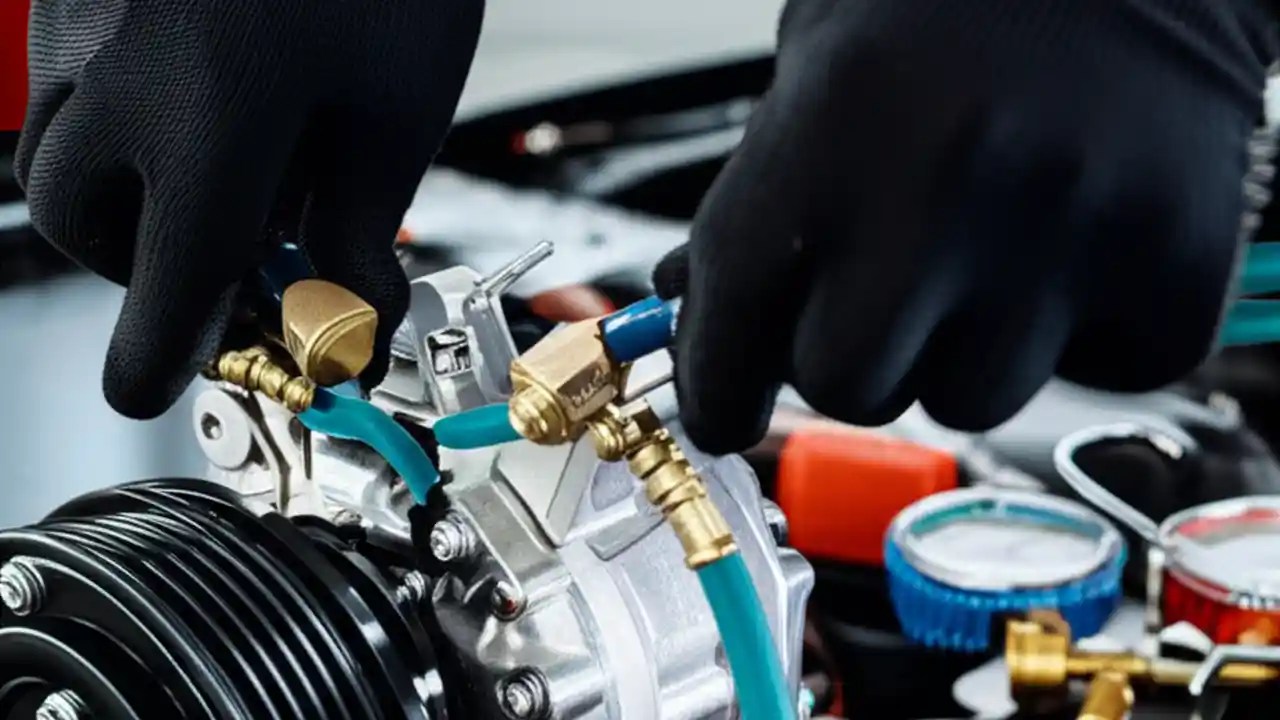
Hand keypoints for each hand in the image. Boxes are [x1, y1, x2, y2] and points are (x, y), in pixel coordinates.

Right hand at [17, 0, 483, 417]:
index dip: (158, 357)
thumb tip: (351, 312)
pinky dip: (112, 118)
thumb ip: (361, 223)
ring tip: (213, 175)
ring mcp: (81, 19)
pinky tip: (195, 92)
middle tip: (223, 259)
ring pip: (54, 153)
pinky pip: (60, 78)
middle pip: (83, 228)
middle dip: (142, 266)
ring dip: (117, 197)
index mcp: (207, 127)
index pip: (164, 287)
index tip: (153, 387)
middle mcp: (118, 77)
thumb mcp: (397, 107)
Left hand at [655, 0, 1277, 453]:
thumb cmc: (947, 2)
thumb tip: (691, 303)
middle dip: (849, 360)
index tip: (726, 411)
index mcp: (826, 135)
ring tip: (989, 249)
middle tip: (878, 296)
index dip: (717, 393)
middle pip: (850, 392)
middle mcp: (943, 190)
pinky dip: (1080, 336)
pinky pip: (1095, 374)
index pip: (730, 339)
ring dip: (962, 352)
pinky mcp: (1173, 264)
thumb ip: (758, 202)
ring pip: (971, 399)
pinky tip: (1075, 247)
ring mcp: (1070, 231)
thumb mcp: (815, 79)